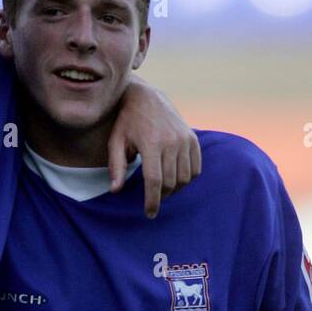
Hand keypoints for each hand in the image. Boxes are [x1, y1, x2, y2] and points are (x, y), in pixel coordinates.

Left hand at [108, 82, 200, 217]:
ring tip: (163, 191)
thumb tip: (115, 190)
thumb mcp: (116, 142)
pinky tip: (175, 179)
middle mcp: (172, 141)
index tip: (149, 213)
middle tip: (153, 202)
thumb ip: (116, 166)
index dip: (152, 201)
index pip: (154, 181)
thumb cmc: (127, 122)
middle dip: (162, 197)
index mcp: (151, 143)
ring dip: (175, 190)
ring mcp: (185, 139)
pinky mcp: (193, 139)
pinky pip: (196, 168)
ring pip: (185, 178)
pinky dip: (187, 178)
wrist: (146, 97)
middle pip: (171, 182)